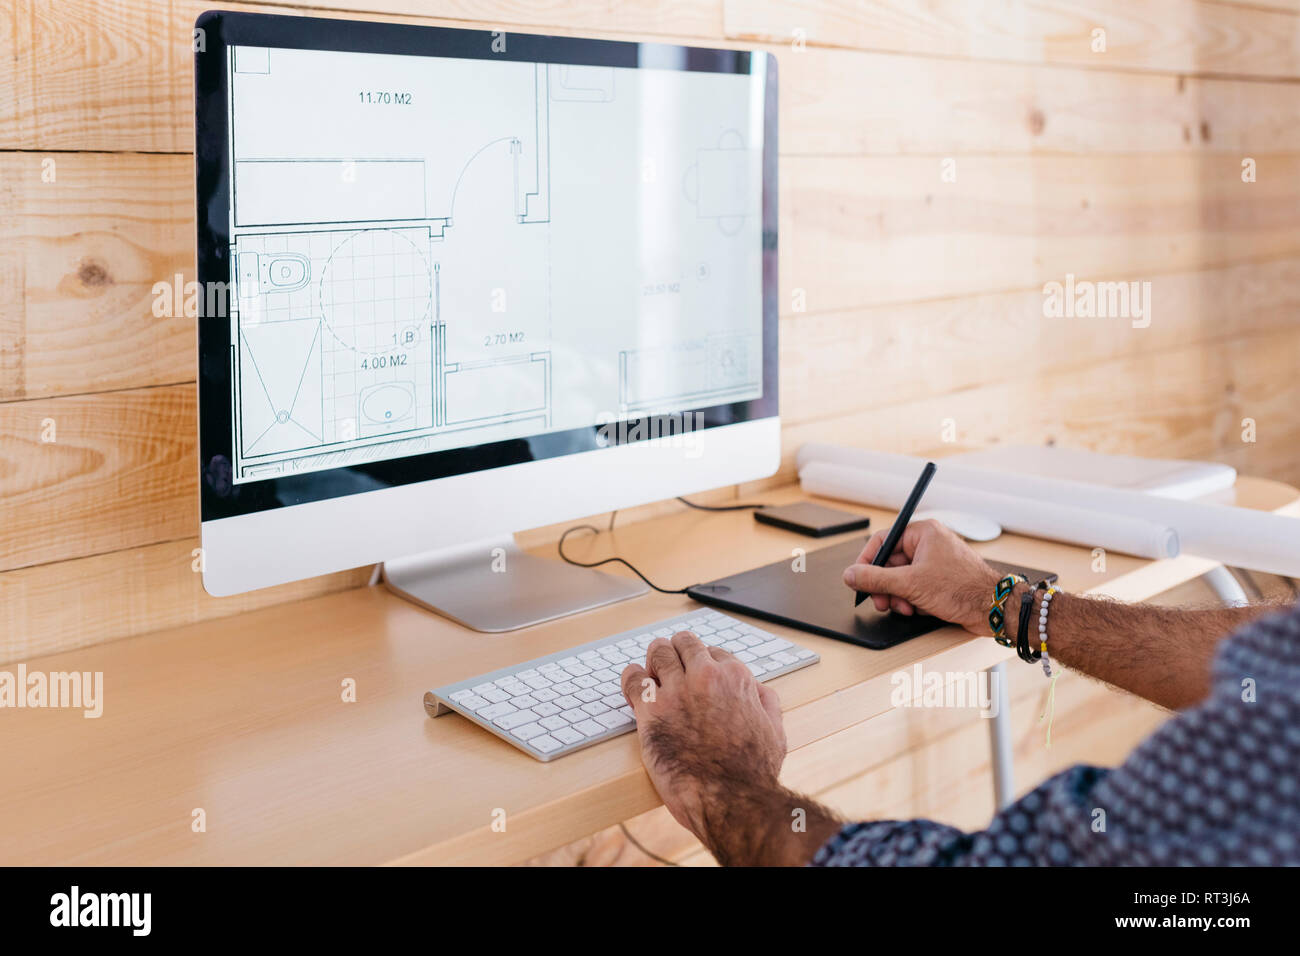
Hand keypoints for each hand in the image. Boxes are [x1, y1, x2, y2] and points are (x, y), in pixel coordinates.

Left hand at [620, 631, 786, 837]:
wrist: (729, 799)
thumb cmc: (752, 773)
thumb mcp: (774, 731)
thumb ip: (765, 702)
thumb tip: (756, 689)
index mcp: (736, 678)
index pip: (712, 652)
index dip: (702, 662)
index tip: (694, 670)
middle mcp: (706, 676)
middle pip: (684, 644)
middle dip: (677, 651)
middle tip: (669, 660)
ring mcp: (677, 691)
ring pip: (658, 654)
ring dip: (654, 659)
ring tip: (650, 667)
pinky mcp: (652, 710)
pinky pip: (633, 679)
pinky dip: (631, 677)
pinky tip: (632, 680)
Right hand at [842, 518, 999, 634]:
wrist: (994, 609)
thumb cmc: (963, 588)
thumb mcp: (910, 584)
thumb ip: (875, 579)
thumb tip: (851, 575)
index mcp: (923, 533)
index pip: (882, 540)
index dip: (867, 561)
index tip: (857, 578)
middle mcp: (929, 544)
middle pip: (890, 563)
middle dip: (884, 586)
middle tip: (880, 600)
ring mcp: (935, 563)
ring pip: (901, 579)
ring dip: (898, 596)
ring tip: (905, 607)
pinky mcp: (940, 580)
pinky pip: (914, 587)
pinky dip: (911, 600)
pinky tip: (918, 609)